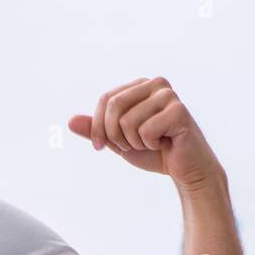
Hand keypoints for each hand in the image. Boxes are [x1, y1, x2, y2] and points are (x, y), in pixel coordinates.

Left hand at [68, 77, 222, 191]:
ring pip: (127, 121)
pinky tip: (164, 143)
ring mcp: (169, 95)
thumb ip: (96, 129)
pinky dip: (150, 144)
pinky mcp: (179, 111)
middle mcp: (156, 84)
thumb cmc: (154, 152)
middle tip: (132, 145)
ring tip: (152, 143)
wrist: (185, 170)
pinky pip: (145, 130)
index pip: (105, 98)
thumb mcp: (118, 141)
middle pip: (113, 105)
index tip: (99, 146)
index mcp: (140, 85)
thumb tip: (70, 121)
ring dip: (134, 142)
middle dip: (115, 135)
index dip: (96, 126)